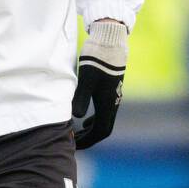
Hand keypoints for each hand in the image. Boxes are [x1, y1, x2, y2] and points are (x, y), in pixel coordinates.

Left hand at [71, 20, 126, 149]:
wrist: (111, 42)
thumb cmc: (97, 60)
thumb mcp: (86, 80)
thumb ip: (81, 99)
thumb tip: (76, 118)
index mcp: (108, 104)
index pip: (100, 131)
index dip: (88, 141)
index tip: (75, 145)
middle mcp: (114, 102)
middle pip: (104, 129)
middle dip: (89, 138)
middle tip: (74, 143)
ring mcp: (114, 96)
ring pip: (105, 119)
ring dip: (92, 129)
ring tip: (78, 133)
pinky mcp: (111, 89)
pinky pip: (104, 111)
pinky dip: (94, 119)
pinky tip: (85, 118)